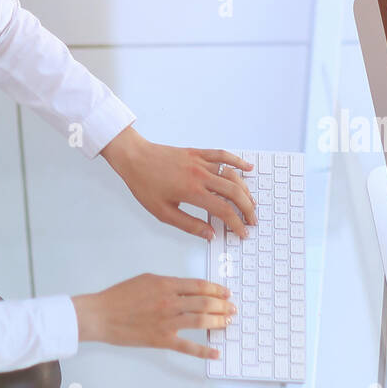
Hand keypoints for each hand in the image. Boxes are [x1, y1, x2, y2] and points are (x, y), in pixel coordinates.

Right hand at [72, 274, 234, 359]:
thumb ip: (167, 283)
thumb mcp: (145, 280)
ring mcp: (167, 322)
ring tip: (228, 322)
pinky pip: (188, 347)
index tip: (226, 292)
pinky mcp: (161, 340)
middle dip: (222, 305)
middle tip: (233, 308)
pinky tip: (215, 353)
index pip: (199, 285)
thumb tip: (186, 288)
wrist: (101, 315)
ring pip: (201, 321)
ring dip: (218, 321)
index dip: (216, 289)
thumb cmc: (119, 296)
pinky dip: (204, 351)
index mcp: (166, 284)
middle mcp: (170, 302)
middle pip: (204, 302)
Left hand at [100, 126, 256, 239]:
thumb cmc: (145, 184)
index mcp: (192, 191)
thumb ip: (189, 225)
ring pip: (232, 175)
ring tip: (251, 203)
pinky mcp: (197, 153)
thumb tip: (210, 234)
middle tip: (252, 221)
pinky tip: (247, 169)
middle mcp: (200, 175)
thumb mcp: (163, 212)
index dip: (237, 223)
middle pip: (234, 192)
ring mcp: (200, 162)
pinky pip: (222, 155)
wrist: (134, 158)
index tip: (242, 232)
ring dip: (245, 190)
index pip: (224, 210)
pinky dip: (237, 162)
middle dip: (247, 209)